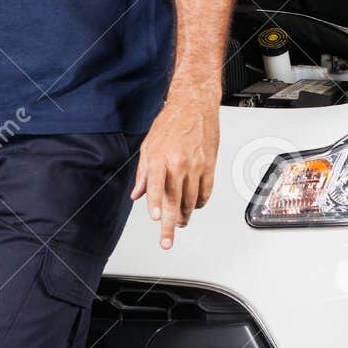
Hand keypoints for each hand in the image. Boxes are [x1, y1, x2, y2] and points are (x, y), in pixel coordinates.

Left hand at [130, 85, 218, 248]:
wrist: (193, 107)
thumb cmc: (170, 123)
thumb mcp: (148, 146)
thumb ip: (143, 173)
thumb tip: (137, 194)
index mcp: (160, 158)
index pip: (156, 187)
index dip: (155, 204)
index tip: (155, 219)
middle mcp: (178, 164)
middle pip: (174, 200)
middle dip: (169, 224)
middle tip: (167, 240)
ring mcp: (196, 166)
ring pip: (190, 200)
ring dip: (184, 215)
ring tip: (178, 223)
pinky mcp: (209, 166)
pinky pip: (205, 192)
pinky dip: (199, 203)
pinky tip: (193, 207)